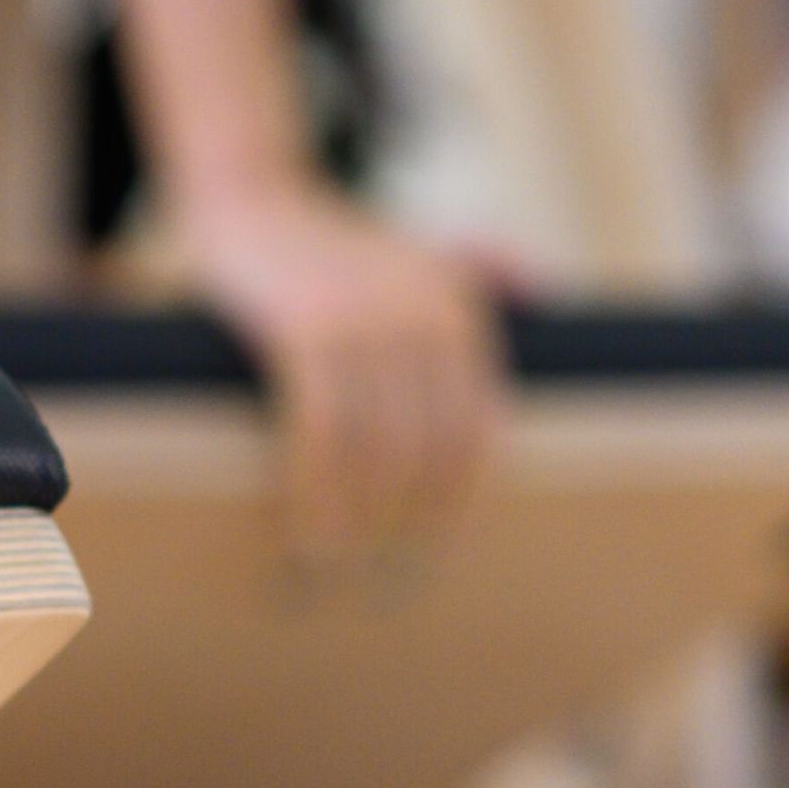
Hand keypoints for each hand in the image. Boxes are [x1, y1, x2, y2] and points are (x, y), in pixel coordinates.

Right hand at [182, 182, 507, 564]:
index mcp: (459, 311)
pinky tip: (299, 541)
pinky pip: (319, 434)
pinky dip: (311, 497)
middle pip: (428, 454)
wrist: (248, 197)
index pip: (477, 435)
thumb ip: (478, 268)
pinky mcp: (305, 329)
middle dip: (407, 534)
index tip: (430, 565)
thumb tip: (541, 287)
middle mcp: (424, 315)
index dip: (459, 510)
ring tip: (328, 579)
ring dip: (352, 529)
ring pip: (373, 453)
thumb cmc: (326, 246)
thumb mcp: (413, 253)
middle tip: (381, 590)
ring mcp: (365, 320)